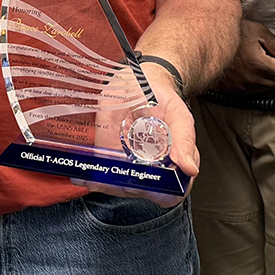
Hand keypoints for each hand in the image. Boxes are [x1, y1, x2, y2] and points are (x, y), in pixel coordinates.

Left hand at [83, 60, 198, 205]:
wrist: (139, 80)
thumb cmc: (162, 100)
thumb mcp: (179, 115)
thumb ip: (184, 140)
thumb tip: (190, 169)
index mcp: (173, 164)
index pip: (171, 193)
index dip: (162, 193)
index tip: (151, 182)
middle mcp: (149, 168)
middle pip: (141, 191)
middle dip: (130, 186)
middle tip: (123, 176)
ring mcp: (127, 164)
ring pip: (119, 186)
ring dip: (108, 184)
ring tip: (96, 177)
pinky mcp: (108, 154)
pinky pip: (100, 173)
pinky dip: (92, 177)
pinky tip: (84, 177)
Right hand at [210, 21, 274, 93]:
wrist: (206, 38)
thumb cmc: (233, 32)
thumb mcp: (259, 31)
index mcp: (259, 65)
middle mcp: (250, 80)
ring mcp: (240, 87)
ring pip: (266, 90)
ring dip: (269, 80)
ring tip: (262, 65)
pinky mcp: (231, 90)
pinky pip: (252, 91)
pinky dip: (256, 84)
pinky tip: (252, 71)